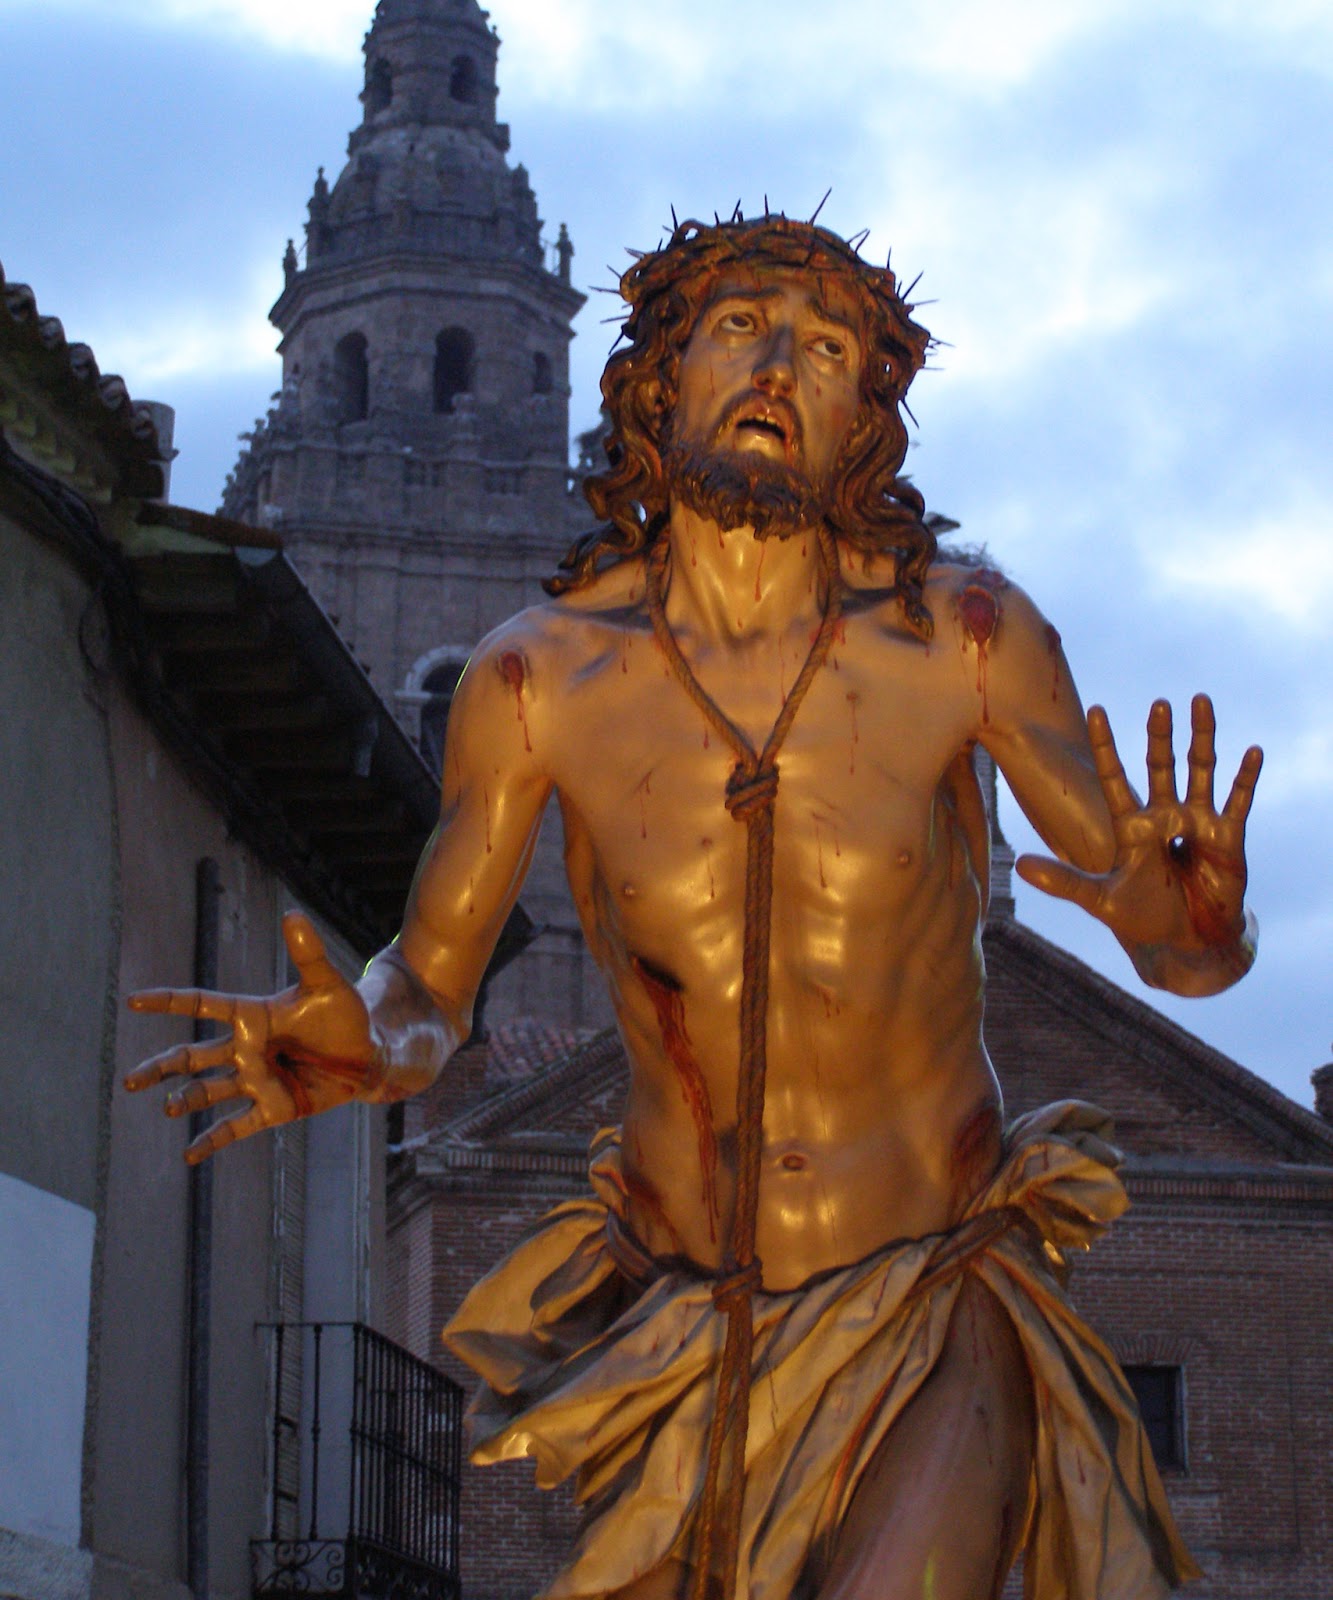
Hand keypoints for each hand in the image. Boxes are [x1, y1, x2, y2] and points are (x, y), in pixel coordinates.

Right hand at [125, 912, 380, 1162]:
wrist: (368, 1053)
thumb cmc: (345, 1015)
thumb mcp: (326, 984)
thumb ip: (307, 953)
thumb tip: (292, 914)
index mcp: (253, 1016)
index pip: (203, 1005)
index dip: (170, 1002)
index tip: (134, 1001)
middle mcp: (247, 1049)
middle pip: (193, 1057)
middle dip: (162, 1067)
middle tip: (130, 1081)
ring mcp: (257, 1080)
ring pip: (208, 1090)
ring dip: (185, 1099)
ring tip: (165, 1107)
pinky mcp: (272, 1107)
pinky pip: (236, 1126)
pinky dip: (212, 1140)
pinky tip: (189, 1156)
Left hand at [1015, 696, 1261, 991]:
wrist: (1187, 940)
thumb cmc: (1143, 916)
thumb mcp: (1100, 900)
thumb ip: (1064, 882)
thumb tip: (1020, 866)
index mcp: (1131, 827)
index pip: (1114, 778)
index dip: (1106, 746)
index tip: (1096, 711)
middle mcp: (1163, 817)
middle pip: (1159, 767)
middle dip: (1159, 736)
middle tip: (1159, 703)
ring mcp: (1196, 824)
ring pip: (1199, 771)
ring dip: (1202, 738)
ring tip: (1201, 701)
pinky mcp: (1226, 839)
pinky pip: (1238, 801)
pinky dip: (1245, 777)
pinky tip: (1253, 750)